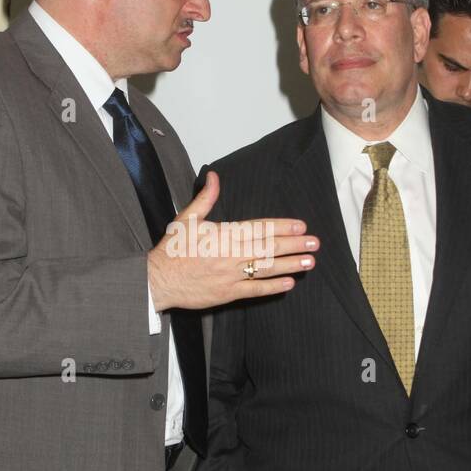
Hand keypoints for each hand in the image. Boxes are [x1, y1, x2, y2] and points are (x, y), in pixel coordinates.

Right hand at [147, 171, 319, 311]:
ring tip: (308, 262)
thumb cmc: (171, 250)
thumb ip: (205, 198)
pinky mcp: (227, 293)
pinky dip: (272, 287)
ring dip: (289, 265)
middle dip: (293, 245)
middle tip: (314, 243)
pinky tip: (288, 283)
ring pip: (265, 269)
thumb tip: (214, 176)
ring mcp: (229, 275)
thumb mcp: (186, 219)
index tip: (300, 226)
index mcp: (221, 234)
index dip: (281, 227)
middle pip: (267, 248)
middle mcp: (229, 255)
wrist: (157, 281)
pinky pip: (254, 290)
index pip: (258, 228)